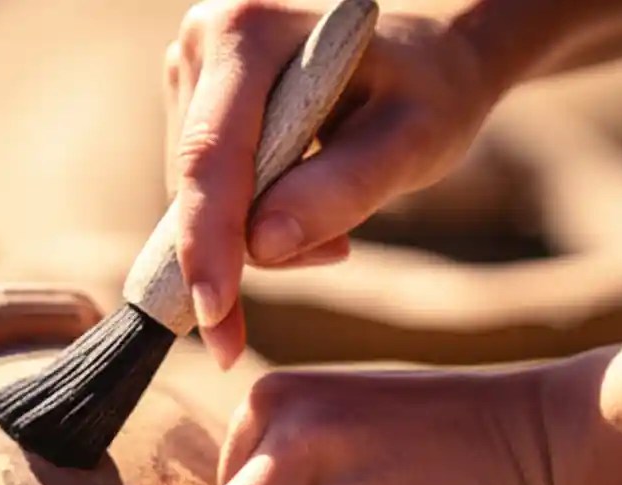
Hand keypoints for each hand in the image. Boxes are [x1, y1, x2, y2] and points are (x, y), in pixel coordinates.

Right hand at [164, 0, 500, 368]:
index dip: (206, 241)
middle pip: (200, 183)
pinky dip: (248, 217)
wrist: (429, 58)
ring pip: (197, 195)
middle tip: (337, 249)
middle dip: (252, 242)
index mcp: (250, 32)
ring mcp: (191, 70)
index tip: (214, 316)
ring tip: (332, 206)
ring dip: (254, 232)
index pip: (210, 154)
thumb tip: (260, 246)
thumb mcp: (414, 140)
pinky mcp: (190, 101)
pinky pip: (203, 190)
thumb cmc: (432, 89)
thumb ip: (343, 190)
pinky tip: (299, 197)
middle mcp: (204, 40)